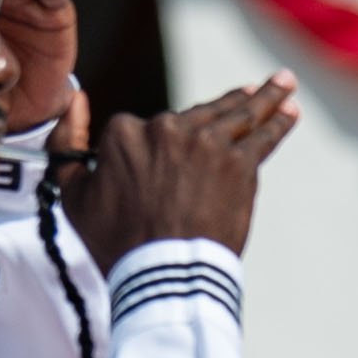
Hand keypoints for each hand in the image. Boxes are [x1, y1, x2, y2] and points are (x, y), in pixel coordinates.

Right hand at [61, 77, 297, 262]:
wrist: (164, 273)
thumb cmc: (117, 244)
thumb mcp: (73, 195)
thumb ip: (68, 143)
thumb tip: (73, 99)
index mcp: (126, 132)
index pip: (150, 128)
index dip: (162, 146)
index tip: (174, 157)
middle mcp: (167, 129)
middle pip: (200, 115)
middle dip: (229, 104)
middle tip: (259, 90)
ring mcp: (206, 144)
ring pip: (237, 115)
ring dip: (264, 98)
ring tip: (283, 84)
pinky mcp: (239, 164)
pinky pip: (263, 134)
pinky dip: (278, 119)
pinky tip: (290, 108)